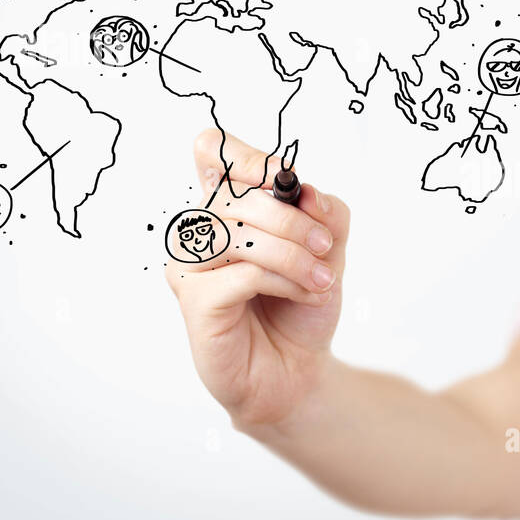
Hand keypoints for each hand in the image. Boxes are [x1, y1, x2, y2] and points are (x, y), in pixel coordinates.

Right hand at [165, 130, 350, 426]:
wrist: (298, 368)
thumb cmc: (301, 305)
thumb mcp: (329, 250)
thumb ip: (325, 213)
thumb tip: (308, 191)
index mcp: (227, 206)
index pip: (214, 150)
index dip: (247, 156)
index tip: (287, 179)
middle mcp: (201, 229)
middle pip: (236, 194)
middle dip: (293, 220)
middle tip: (325, 248)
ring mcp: (190, 264)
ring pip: (239, 234)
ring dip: (292, 255)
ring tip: (321, 279)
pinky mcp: (194, 300)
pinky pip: (242, 274)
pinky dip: (284, 281)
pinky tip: (304, 295)